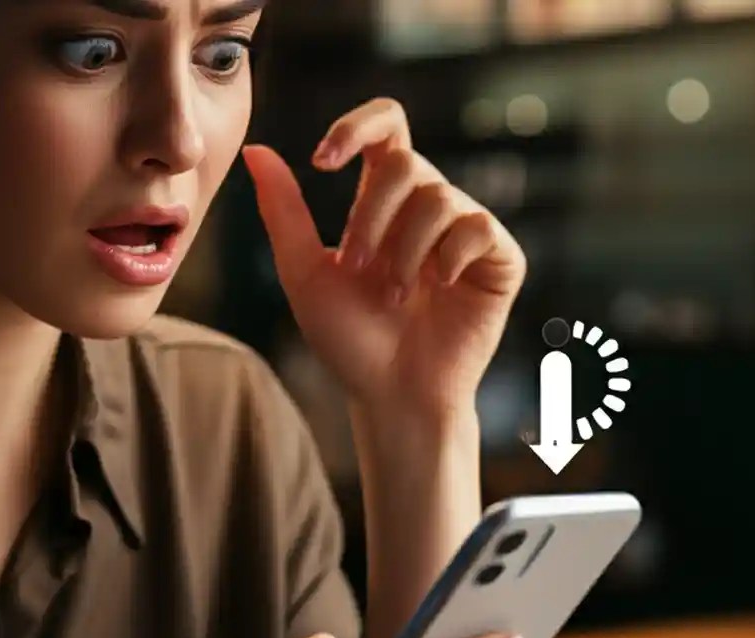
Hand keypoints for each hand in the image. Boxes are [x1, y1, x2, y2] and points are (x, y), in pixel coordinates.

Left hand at [242, 98, 525, 416]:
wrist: (392, 395)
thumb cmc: (349, 340)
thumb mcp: (305, 273)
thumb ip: (284, 212)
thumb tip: (254, 149)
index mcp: (383, 200)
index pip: (384, 127)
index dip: (357, 126)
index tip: (323, 162)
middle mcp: (427, 206)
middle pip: (405, 162)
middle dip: (371, 216)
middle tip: (355, 268)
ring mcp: (466, 230)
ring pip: (438, 197)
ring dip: (405, 251)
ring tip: (395, 296)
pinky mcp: (500, 259)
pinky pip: (478, 226)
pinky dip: (450, 255)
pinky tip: (439, 286)